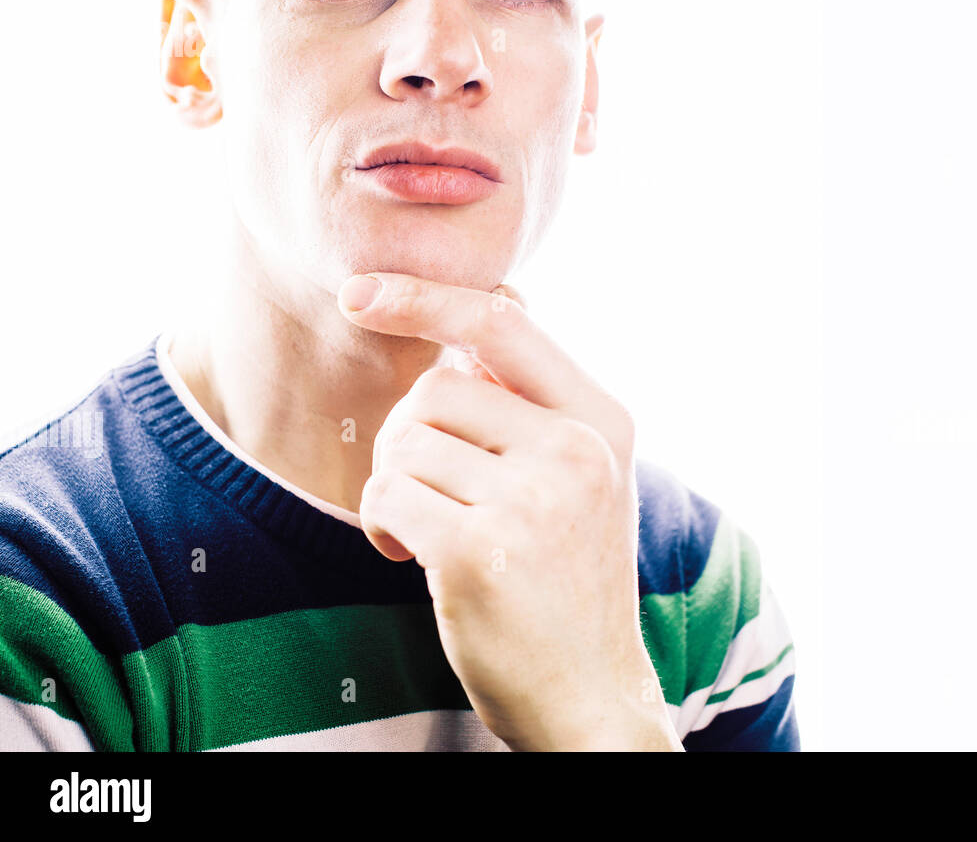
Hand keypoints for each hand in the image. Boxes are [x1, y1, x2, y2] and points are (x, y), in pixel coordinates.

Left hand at [337, 272, 682, 751]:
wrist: (593, 697)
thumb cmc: (569, 580)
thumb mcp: (578, 477)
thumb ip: (530, 405)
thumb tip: (455, 331)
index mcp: (603, 419)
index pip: (505, 322)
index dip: (426, 297)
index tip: (361, 292)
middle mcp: (578, 449)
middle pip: (437, 386)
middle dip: (407, 434)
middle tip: (424, 486)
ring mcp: (535, 499)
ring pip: (406, 440)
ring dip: (394, 483)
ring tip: (423, 527)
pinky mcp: (481, 552)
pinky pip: (388, 494)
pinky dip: (381, 522)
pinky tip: (406, 554)